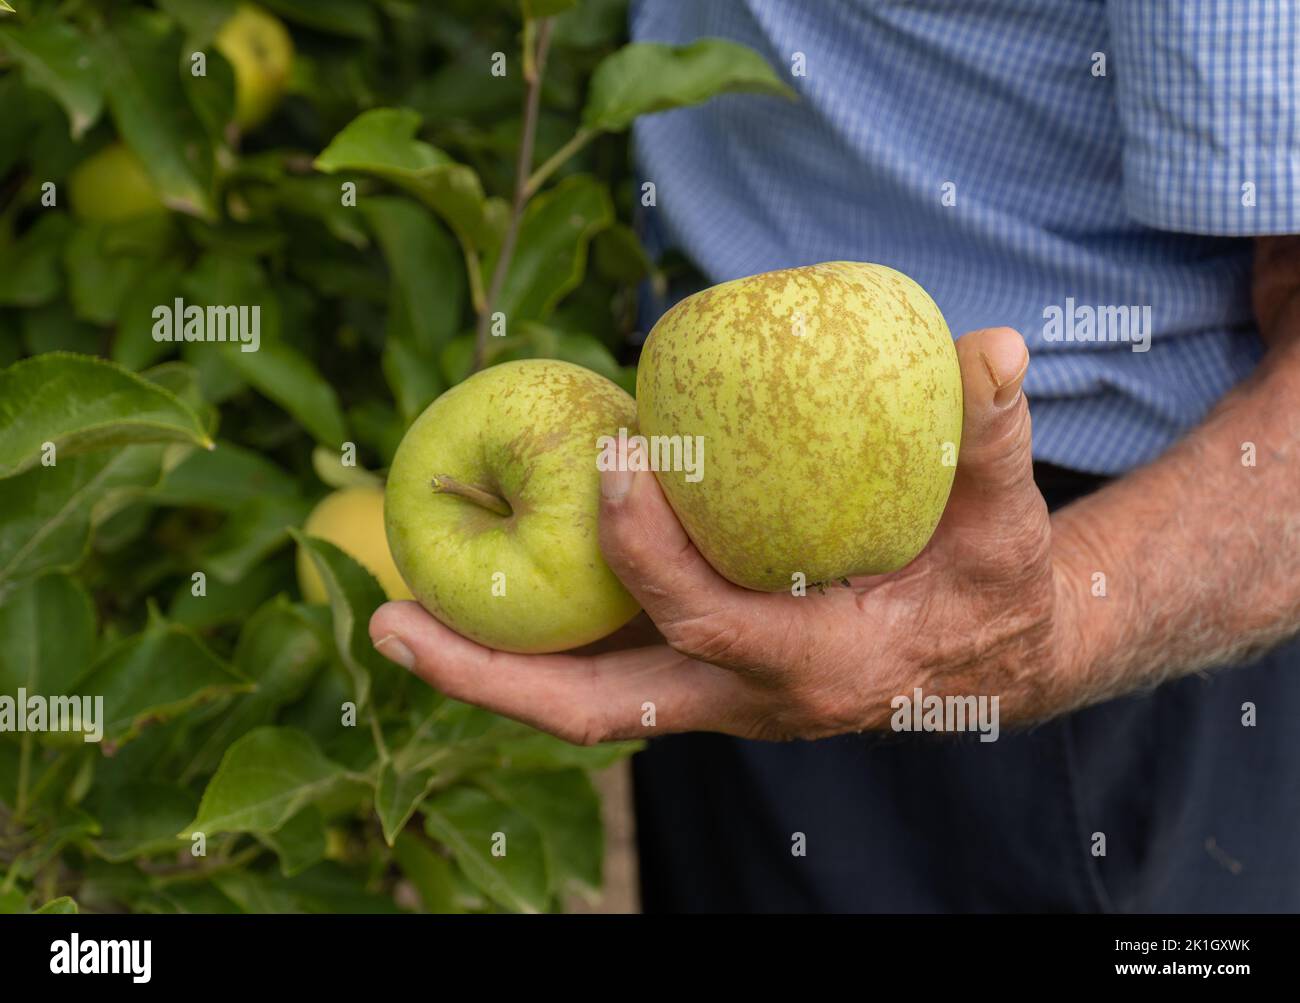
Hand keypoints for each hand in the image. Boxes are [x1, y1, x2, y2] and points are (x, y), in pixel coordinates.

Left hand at [369, 327, 1082, 742]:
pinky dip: (539, 642)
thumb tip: (994, 344)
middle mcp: (745, 701)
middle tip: (390, 620)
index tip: (611, 453)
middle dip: (490, 676)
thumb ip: (991, 441)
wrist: (989, 662)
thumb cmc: (992, 590)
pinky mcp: (702, 678)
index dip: (642, 546)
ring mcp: (715, 700)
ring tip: (398, 613)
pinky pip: (604, 670)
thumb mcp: (1006, 524)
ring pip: (583, 704)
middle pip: (595, 711)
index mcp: (812, 665)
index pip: (698, 618)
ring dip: (490, 666)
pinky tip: (487, 587)